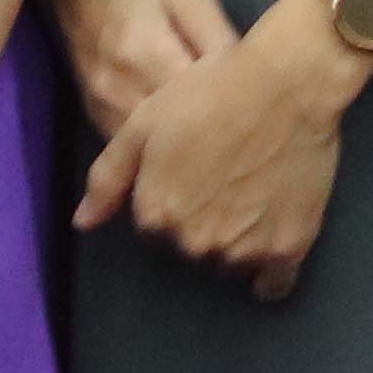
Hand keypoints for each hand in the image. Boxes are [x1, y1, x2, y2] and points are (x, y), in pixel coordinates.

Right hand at [44, 0, 236, 142]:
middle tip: (251, 140)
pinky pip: (131, 146)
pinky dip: (158, 151)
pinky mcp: (92, 111)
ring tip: (220, 147)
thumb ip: (220, 40)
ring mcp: (101, 104)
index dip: (238, 117)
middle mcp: (119, 88)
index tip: (265, 118)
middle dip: (214, 143)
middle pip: (176, 139)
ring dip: (184, 153)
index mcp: (147, 54)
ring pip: (151, 152)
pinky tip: (184, 144)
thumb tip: (252, 87)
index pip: (202, 109)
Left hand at [72, 0, 365, 296]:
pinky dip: (268, 273)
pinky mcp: (289, 250)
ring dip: (232, 242)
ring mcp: (245, 250)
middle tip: (218, 180)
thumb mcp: (140, 128)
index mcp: (157, 214)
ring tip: (246, 196)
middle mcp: (197, 242)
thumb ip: (107, 180)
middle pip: (190, 248)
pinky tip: (268, 245)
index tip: (186, 174)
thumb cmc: (207, 98)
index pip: (153, 228)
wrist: (283, 89)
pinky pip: (273, 283)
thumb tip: (83, 223)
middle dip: (198, 223)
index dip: (168, 199)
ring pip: (228, 263)